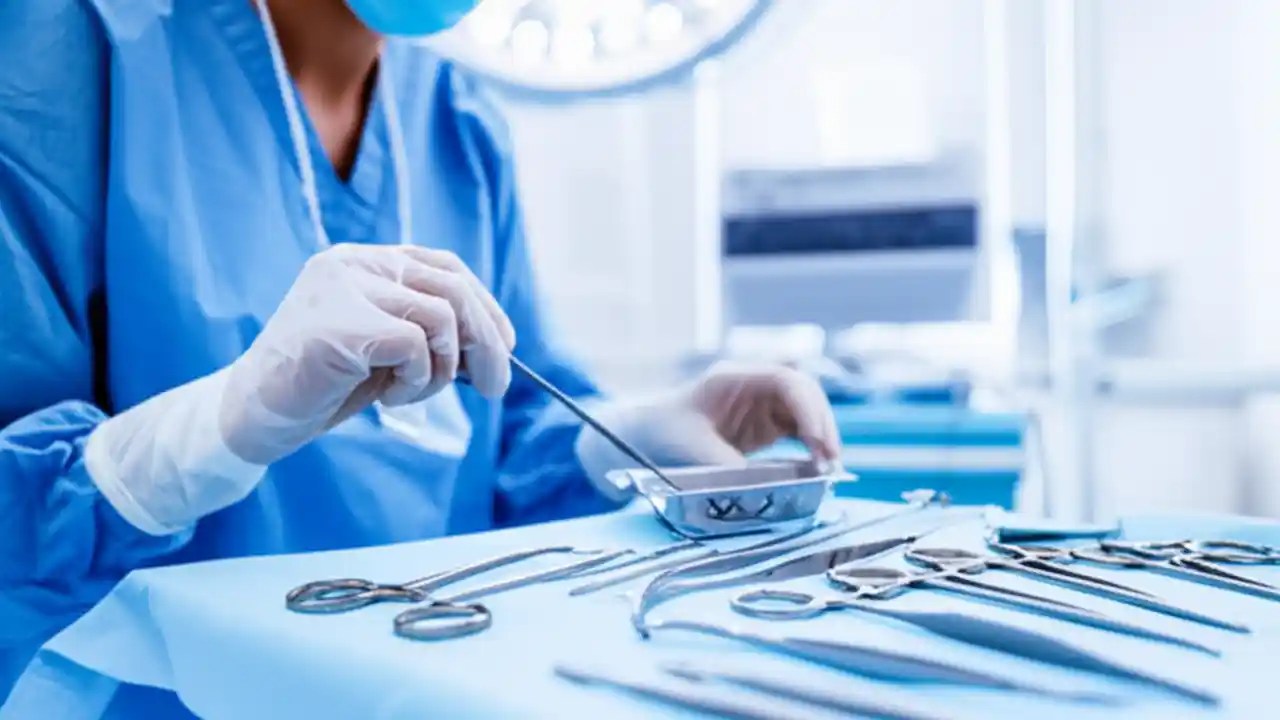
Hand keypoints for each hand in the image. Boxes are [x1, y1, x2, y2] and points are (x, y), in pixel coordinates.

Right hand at [219, 244, 515, 463]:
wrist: (254, 416)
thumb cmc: (323, 384)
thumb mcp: (386, 349)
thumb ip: (428, 332)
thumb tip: (496, 344)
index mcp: (363, 261)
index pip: (445, 267)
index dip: (485, 305)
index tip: (505, 347)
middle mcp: (354, 262)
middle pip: (453, 288)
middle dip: (487, 342)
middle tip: (495, 388)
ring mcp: (345, 287)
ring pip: (441, 315)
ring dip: (442, 369)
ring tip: (408, 393)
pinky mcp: (342, 323)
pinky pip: (416, 346)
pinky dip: (417, 380)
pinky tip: (387, 396)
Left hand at [576, 363, 841, 496]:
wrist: (636, 439)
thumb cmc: (657, 434)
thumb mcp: (690, 450)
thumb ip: (728, 468)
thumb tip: (770, 489)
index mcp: (732, 379)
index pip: (785, 381)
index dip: (808, 408)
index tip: (820, 443)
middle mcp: (753, 387)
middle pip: (805, 395)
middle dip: (822, 425)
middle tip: (831, 463)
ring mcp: (761, 407)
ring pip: (807, 415)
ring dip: (821, 439)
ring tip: (828, 472)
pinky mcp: (764, 429)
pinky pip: (799, 434)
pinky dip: (811, 451)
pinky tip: (817, 472)